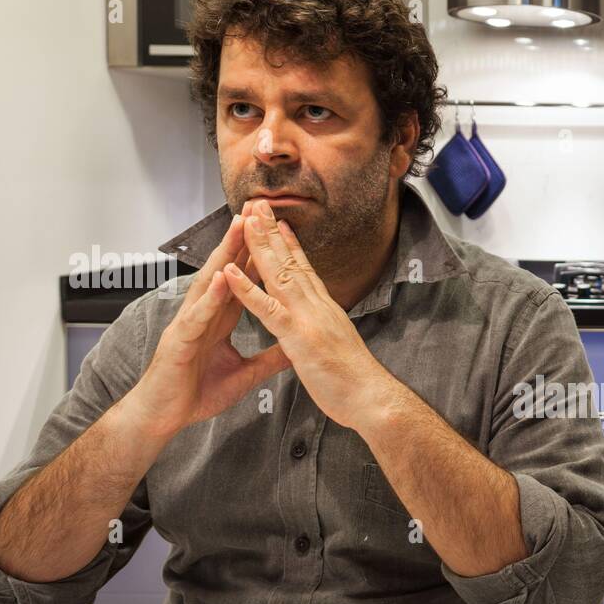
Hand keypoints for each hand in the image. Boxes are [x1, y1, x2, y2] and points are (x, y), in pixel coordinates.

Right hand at [122, 202, 290, 439]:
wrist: (164, 416)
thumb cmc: (195, 393)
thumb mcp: (244, 375)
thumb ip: (268, 360)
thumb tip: (293, 350)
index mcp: (220, 319)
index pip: (244, 280)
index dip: (259, 255)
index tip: (277, 231)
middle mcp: (204, 314)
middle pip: (227, 270)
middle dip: (242, 240)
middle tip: (258, 210)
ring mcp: (190, 323)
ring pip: (210, 283)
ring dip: (225, 255)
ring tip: (240, 228)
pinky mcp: (180, 340)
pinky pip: (197, 315)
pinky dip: (210, 297)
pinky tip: (221, 279)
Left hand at [222, 200, 393, 431]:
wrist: (372, 399)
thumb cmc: (358, 384)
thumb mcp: (340, 351)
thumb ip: (328, 335)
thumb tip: (325, 331)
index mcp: (326, 311)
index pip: (306, 272)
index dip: (292, 247)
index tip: (281, 225)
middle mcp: (318, 307)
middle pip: (291, 263)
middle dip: (273, 233)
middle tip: (258, 204)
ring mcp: (308, 319)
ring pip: (279, 275)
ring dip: (259, 246)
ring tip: (244, 220)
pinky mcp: (298, 336)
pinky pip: (267, 309)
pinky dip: (247, 289)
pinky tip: (230, 271)